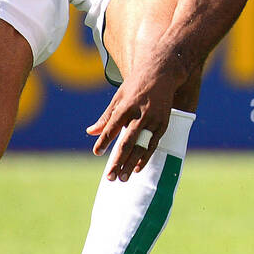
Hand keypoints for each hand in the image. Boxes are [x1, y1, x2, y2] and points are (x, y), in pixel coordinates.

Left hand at [86, 66, 180, 181]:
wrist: (161, 75)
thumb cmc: (135, 87)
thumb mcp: (117, 97)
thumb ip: (105, 117)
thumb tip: (90, 132)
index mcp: (126, 106)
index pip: (112, 127)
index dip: (104, 141)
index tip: (97, 152)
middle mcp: (140, 115)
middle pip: (127, 142)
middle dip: (118, 161)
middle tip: (111, 177)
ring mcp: (153, 120)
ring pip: (141, 147)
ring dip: (131, 164)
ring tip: (123, 178)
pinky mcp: (163, 124)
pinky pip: (153, 145)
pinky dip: (145, 158)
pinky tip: (137, 168)